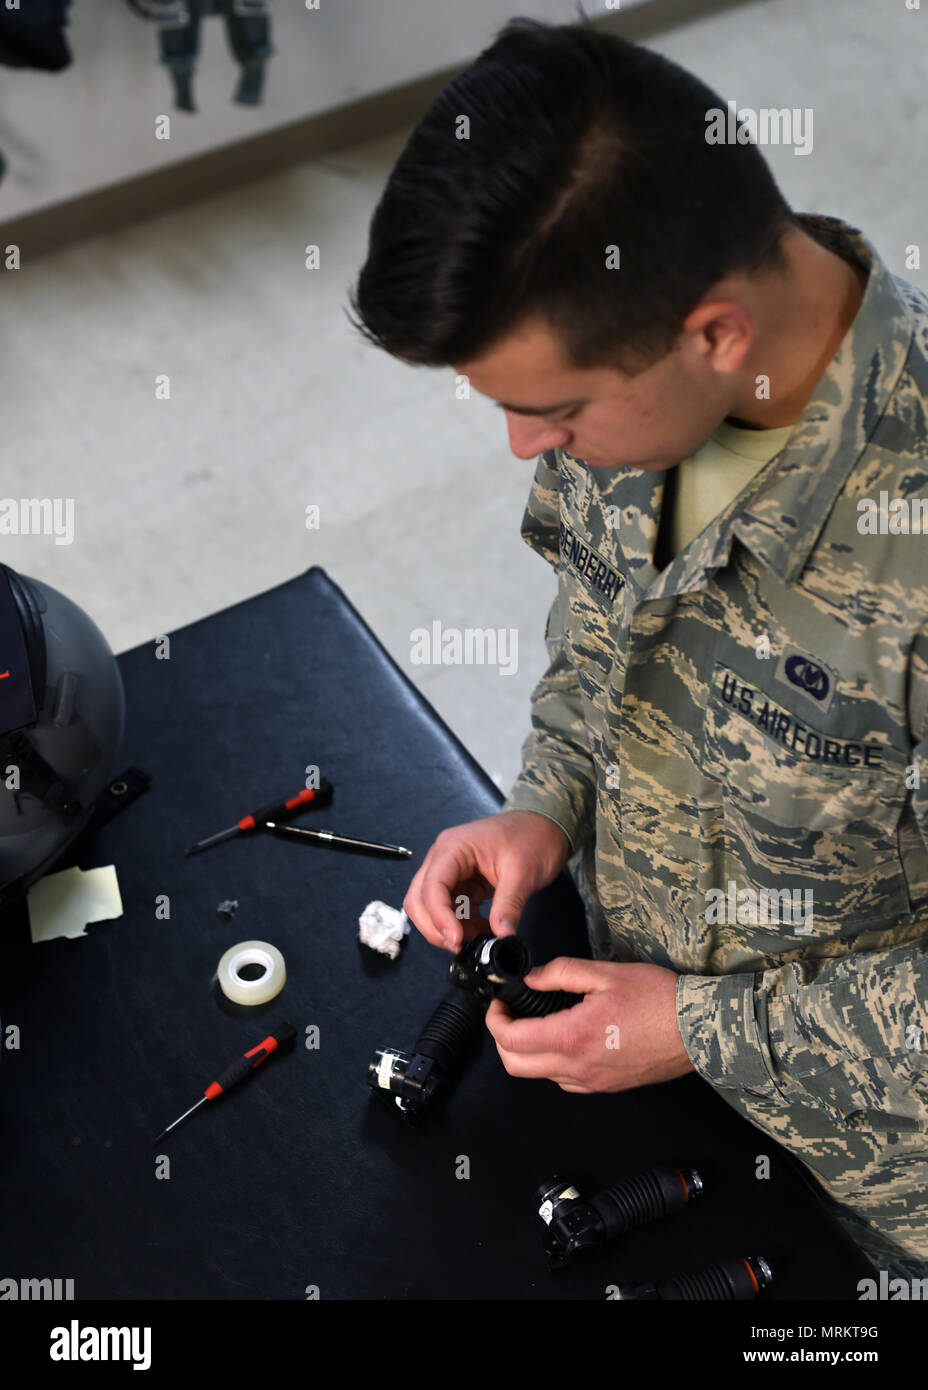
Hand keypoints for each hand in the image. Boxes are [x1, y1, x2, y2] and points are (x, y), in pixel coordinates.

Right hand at [403, 809, 570, 950]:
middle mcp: (445, 858)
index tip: (456, 939)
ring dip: (449, 927)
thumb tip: (501, 936)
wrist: (546, 827)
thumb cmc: (533, 837)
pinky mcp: (463, 882)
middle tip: (459, 946)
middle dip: (435, 926)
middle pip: (420, 899)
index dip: (439, 916)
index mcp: (453, 848)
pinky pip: (452, 908)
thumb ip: (509, 905)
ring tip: (478, 938)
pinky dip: (463, 924)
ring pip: (432, 907)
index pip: (431, 886)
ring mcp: (452, 871)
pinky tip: (483, 931)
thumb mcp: (523, 873)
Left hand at [485, 957, 694, 1091]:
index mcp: (573, 1037)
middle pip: (516, 1066)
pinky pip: (566, 1081)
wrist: (699, 1029)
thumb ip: (562, 973)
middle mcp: (578, 1067)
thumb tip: (532, 978)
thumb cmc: (658, 999)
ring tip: (538, 1022)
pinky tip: (567, 1038)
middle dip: (503, 1040)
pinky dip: (554, 1063)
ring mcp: (593, 1082)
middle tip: (510, 1015)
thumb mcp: (606, 973)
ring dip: (529, 1052)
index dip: (495, 1020)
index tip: (499, 1003)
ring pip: (540, 1076)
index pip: (511, 1039)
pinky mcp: (607, 1087)